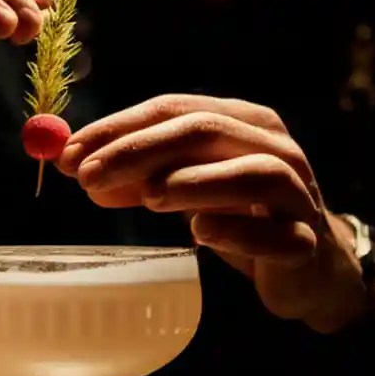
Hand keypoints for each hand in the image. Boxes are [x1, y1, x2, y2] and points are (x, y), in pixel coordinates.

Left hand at [57, 94, 368, 333]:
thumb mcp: (185, 189)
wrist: (305, 267)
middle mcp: (275, 149)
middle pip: (208, 131)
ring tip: (150, 197)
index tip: (69, 153)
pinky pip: (277, 235)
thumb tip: (75, 167)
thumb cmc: (239, 217)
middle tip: (90, 176)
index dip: (119, 127)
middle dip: (141, 150)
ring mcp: (298, 196)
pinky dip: (239, 231)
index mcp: (244, 123)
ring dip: (197, 181)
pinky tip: (203, 234)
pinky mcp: (304, 243)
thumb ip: (138, 176)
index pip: (176, 109)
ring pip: (255, 174)